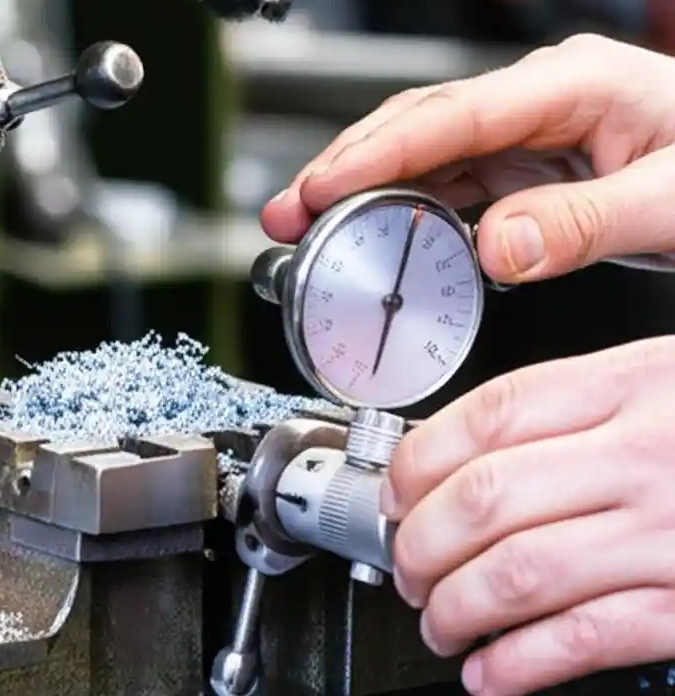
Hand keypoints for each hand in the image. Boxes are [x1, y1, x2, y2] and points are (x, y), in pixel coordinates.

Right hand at [261, 33, 674, 284]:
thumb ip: (585, 224)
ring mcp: (528, 132)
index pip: (453, 115)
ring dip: (360, 191)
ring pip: (422, 154)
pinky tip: (369, 233)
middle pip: (418, 126)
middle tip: (287, 213)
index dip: (377, 153)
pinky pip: (446, 183)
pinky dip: (400, 210)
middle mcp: (539, 100)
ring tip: (306, 226)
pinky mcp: (524, 168)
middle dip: (343, 167)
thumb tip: (496, 245)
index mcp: (573, 85)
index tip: (322, 187)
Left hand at [383, 336, 674, 694]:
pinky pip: (588, 637)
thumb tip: (465, 446)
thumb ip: (578, 397)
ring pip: (517, 573)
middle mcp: (648, 453)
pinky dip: (520, 662)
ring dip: (453, 608)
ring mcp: (671, 532)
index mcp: (633, 382)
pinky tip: (491, 671)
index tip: (393, 490)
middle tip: (405, 565)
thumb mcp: (669, 373)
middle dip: (417, 544)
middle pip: (482, 499)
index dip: (415, 461)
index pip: (486, 416)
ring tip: (437, 620)